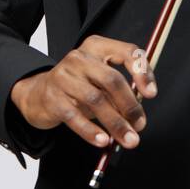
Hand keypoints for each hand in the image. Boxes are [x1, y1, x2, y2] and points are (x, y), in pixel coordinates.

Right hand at [10, 35, 157, 148]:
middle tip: (140, 125)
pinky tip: (103, 141)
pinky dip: (91, 131)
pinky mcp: (52, 98)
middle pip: (112, 80)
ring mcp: (63, 76)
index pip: (127, 52)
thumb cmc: (78, 86)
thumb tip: (139, 113)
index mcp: (97, 47)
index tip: (151, 94)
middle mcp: (80, 58)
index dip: (142, 72)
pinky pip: (75, 116)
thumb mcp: (100, 80)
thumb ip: (120, 90)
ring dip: (116, 123)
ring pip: (96, 100)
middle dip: (130, 105)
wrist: (38, 94)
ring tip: (128, 139)